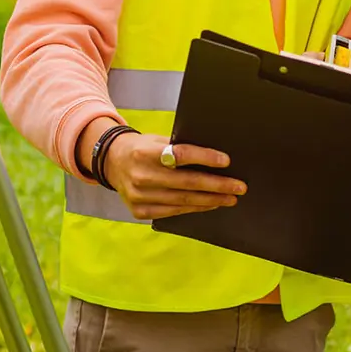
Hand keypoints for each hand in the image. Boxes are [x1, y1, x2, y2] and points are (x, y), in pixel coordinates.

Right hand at [94, 128, 245, 220]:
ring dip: (210, 200)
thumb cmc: (142, 148)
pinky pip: (174, 211)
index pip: (181, 155)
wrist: (111, 162)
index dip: (205, 158)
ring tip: (229, 198)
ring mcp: (139, 196)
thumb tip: (214, 158)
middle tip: (238, 187)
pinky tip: (209, 204)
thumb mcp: (157, 140)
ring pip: (183, 200)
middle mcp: (141, 176)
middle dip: (217, 186)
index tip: (226, 161)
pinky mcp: (140, 210)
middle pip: (187, 183)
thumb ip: (179, 148)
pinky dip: (194, 208)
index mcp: (145, 152)